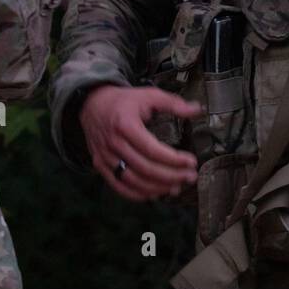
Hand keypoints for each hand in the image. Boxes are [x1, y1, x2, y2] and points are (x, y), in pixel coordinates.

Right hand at [80, 85, 200, 201]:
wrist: (93, 104)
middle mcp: (114, 143)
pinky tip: (154, 193)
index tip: (190, 162)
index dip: (173, 159)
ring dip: (157, 187)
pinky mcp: (100, 165)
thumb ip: (172, 103)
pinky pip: (119, 186)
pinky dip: (137, 194)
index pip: (152, 149)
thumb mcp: (148, 95)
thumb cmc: (123, 101)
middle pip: (145, 168)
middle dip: (171, 176)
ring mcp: (105, 156)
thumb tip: (195, 110)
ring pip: (133, 180)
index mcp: (126, 124)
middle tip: (189, 177)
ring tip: (176, 186)